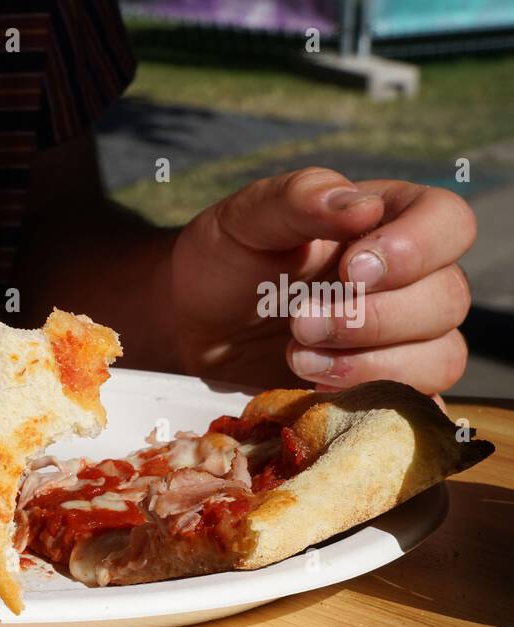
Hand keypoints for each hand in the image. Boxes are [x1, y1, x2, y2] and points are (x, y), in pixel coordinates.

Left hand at [169, 167, 474, 393]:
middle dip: (371, 319)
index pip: (449, 224)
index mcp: (391, 221)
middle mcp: (411, 280)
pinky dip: (375, 407)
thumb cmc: (228, 258)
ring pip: (440, 358)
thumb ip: (300, 199)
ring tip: (297, 360)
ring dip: (370, 366)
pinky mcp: (381, 389)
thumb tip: (362, 207)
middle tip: (299, 323)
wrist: (195, 323)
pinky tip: (319, 396)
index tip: (351, 270)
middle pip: (446, 300)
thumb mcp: (248, 217)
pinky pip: (415, 408)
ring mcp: (403, 340)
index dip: (416, 250)